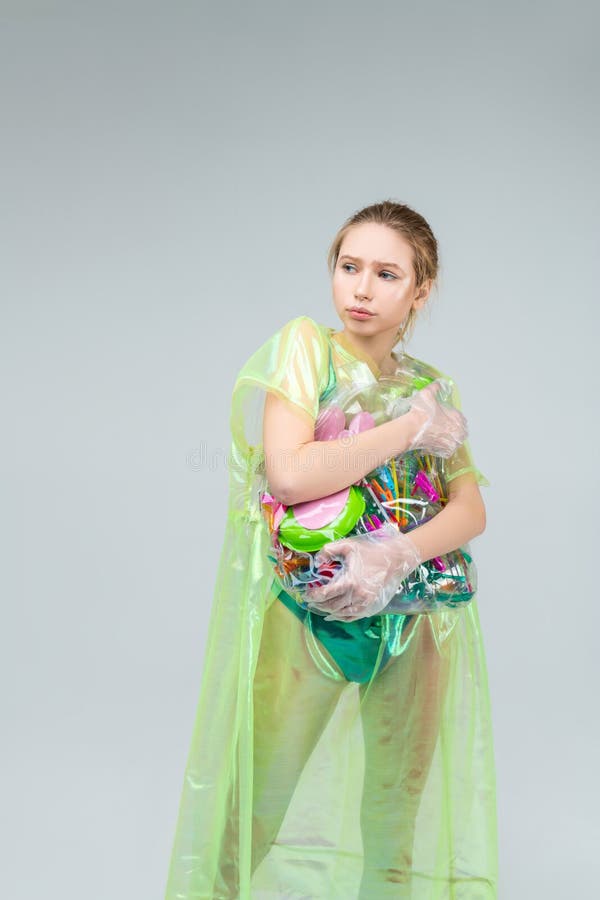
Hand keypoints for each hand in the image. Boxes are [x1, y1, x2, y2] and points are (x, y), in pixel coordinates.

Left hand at [304, 524, 422, 621]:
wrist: (396, 560)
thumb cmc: (371, 551)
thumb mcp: (349, 546)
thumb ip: (329, 550)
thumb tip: (316, 561)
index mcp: (350, 582)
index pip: (325, 594)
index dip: (312, 596)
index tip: (305, 595)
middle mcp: (357, 596)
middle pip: (331, 606)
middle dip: (318, 605)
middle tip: (310, 602)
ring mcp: (365, 604)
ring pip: (341, 614)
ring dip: (328, 612)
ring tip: (319, 608)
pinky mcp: (372, 607)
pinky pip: (353, 616)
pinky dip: (341, 617)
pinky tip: (334, 615)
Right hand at [406, 380, 467, 457]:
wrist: (410, 429)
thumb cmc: (421, 412)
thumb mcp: (427, 394)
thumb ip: (434, 388)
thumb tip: (438, 383)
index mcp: (458, 418)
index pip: (461, 418)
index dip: (453, 416)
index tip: (446, 416)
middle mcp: (458, 432)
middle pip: (461, 430)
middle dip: (454, 428)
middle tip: (444, 426)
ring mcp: (452, 443)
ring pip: (456, 440)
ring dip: (451, 438)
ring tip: (441, 435)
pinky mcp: (444, 452)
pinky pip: (448, 449)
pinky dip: (445, 447)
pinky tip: (438, 442)